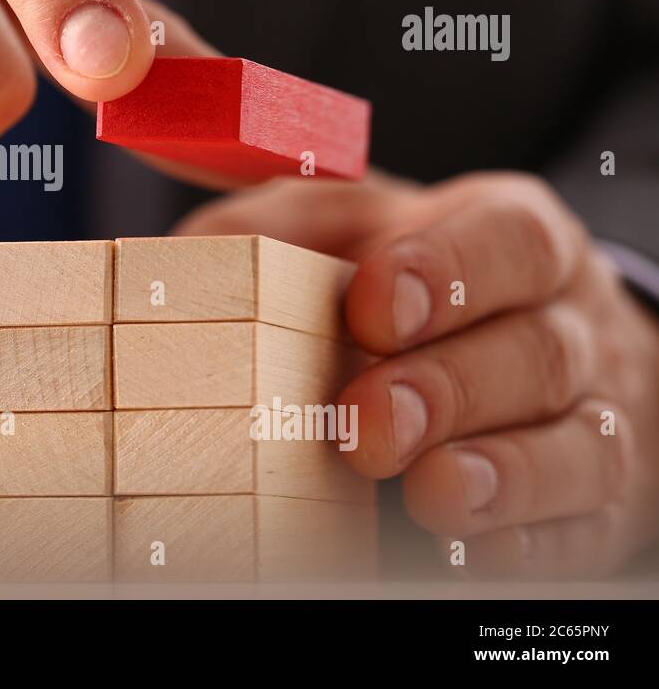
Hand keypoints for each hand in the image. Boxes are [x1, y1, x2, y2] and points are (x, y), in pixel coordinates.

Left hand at [178, 172, 658, 577]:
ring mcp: (591, 413)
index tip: (374, 306)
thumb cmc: (410, 280)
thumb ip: (275, 225)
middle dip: (449, 389)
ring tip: (430, 495)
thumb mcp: (347, 228)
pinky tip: (466, 549)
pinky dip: (524, 544)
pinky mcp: (596, 502)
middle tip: (366, 425)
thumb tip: (180, 253)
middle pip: (535, 350)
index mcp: (509, 236)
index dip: (448, 270)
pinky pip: (576, 528)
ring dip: (501, 476)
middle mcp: (565, 321)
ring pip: (577, 444)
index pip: (508, 240)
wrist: (525, 337)